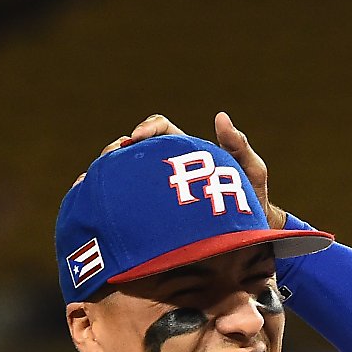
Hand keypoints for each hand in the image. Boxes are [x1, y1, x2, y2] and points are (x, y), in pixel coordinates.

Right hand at [95, 112, 285, 229]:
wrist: (252, 235)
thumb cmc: (252, 198)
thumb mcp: (251, 170)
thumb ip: (239, 146)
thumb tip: (221, 117)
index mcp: (186, 150)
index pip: (160, 129)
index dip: (147, 129)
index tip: (138, 137)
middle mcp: (168, 167)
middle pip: (135, 151)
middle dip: (119, 151)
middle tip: (111, 160)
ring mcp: (160, 191)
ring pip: (127, 177)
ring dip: (110, 176)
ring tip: (98, 181)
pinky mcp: (155, 214)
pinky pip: (131, 205)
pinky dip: (114, 202)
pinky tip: (99, 205)